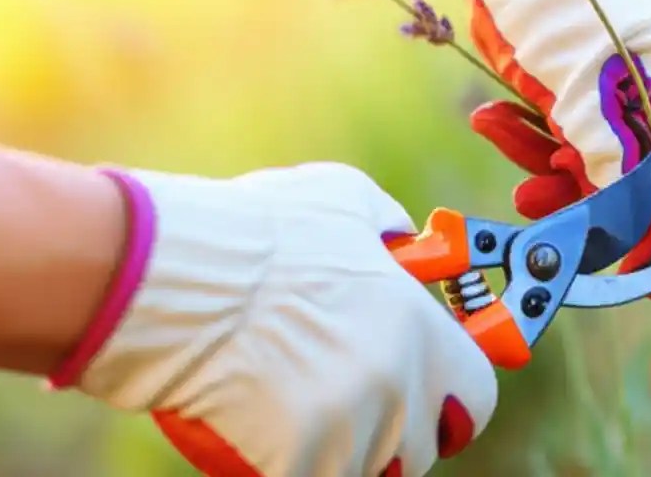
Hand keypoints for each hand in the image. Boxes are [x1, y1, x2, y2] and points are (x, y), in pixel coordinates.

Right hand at [49, 163, 496, 476]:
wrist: (175, 277)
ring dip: (340, 449)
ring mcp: (352, 431)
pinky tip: (263, 433)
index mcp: (421, 330)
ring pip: (366, 466)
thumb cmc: (257, 232)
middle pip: (420, 446)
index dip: (452, 401)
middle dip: (393, 432)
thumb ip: (388, 227)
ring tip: (293, 406)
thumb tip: (406, 241)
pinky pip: (313, 476)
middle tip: (347, 403)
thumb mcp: (345, 202)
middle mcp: (399, 385)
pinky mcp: (301, 463)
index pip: (476, 398)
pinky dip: (292, 465)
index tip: (434, 399)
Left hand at [404, 0, 650, 276]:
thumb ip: (609, 147)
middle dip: (584, 202)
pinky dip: (523, 140)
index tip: (627, 274)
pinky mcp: (572, 88)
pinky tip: (490, 120)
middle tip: (535, 212)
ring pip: (587, 162)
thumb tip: (629, 222)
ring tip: (506, 160)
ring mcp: (613, 88)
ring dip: (544, 172)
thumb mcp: (582, 74)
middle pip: (635, 176)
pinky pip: (556, 137)